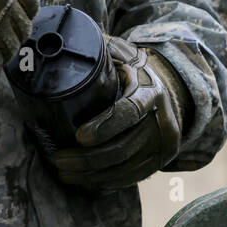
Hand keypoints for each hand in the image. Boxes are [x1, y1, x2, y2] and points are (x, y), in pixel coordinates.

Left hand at [51, 36, 190, 189]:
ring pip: (125, 167)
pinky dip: (107, 182)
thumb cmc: (132, 70)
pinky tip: (85, 181)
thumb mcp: (121, 54)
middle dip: (87, 158)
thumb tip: (62, 44)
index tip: (78, 135)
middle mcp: (162, 120)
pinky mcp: (160, 160)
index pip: (130, 111)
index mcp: (151, 90)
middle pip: (123, 147)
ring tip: (64, 172)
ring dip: (92, 175)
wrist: (168, 90)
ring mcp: (163, 144)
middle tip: (58, 159)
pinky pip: (132, 178)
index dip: (105, 125)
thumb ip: (98, 49)